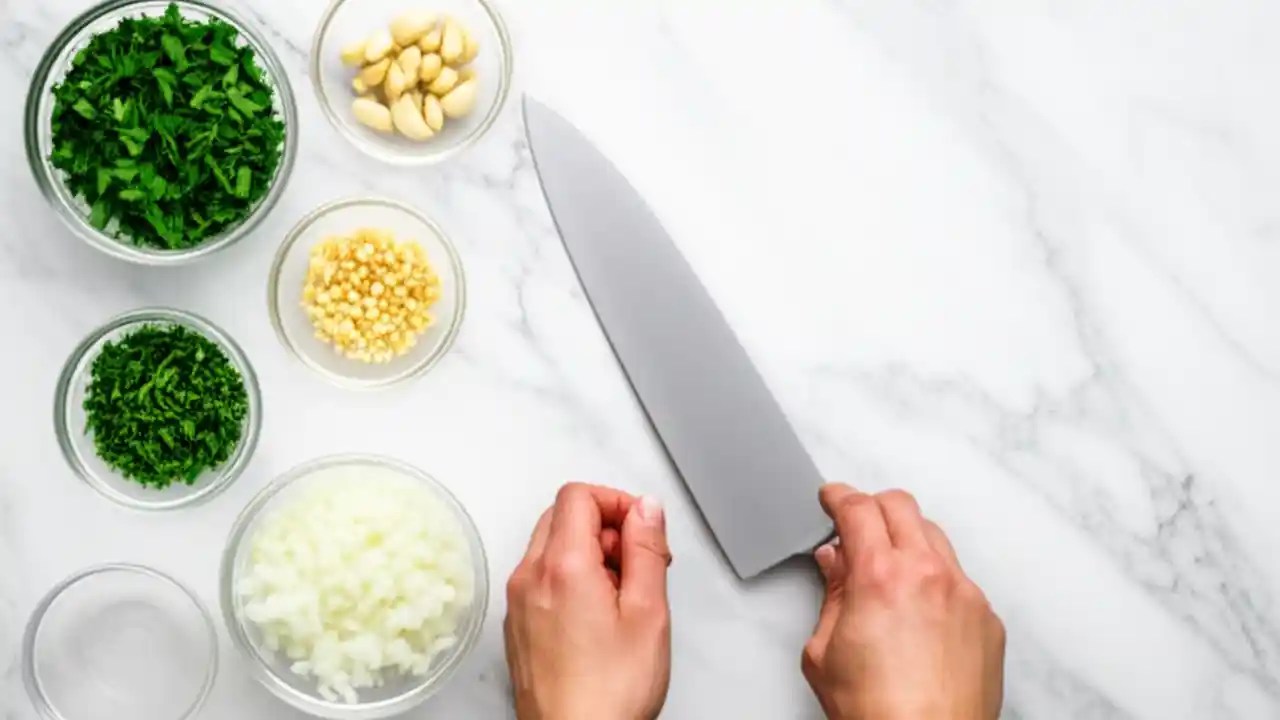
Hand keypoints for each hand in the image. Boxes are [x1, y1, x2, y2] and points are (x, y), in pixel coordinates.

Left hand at [505, 483, 671, 719]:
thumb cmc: (609, 693)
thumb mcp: (648, 612)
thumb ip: (647, 549)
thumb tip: (645, 509)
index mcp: (562, 567)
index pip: (578, 495)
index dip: (616, 502)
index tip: (641, 528)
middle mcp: (530, 578)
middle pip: (562, 516)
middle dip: (605, 527)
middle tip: (638, 562)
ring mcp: (519, 603)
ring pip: (551, 547)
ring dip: (588, 554)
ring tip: (622, 595)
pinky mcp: (518, 625)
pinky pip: (542, 579)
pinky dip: (571, 579)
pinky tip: (599, 616)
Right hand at [802, 484, 1004, 719]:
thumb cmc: (877, 712)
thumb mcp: (824, 650)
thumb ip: (832, 593)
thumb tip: (834, 562)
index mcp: (880, 576)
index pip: (858, 509)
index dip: (839, 497)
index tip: (832, 498)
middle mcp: (928, 574)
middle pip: (901, 506)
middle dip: (874, 508)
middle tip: (857, 526)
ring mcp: (965, 594)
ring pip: (935, 537)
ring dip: (908, 540)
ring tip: (889, 571)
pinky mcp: (988, 619)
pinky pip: (960, 578)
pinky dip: (936, 580)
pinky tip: (920, 612)